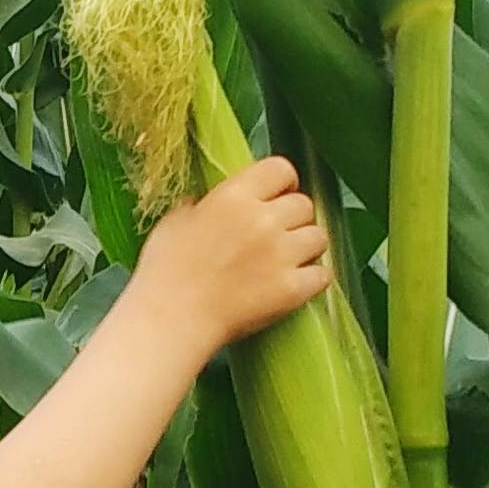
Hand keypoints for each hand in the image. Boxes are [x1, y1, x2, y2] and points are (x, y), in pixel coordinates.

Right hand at [133, 157, 333, 353]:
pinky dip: (313, 278)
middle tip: (279, 233)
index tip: (278, 194)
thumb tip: (208, 203)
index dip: (283, 182)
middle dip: (294, 217)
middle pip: (304, 204)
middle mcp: (264, 220)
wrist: (172, 318)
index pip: (281, 169)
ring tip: (289, 259)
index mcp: (234, 196)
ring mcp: (282, 255)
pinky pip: (322, 274)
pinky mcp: (293, 289)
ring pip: (318, 237)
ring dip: (307, 246)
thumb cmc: (165, 271)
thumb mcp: (175, 222)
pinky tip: (297, 282)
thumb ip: (201, 206)